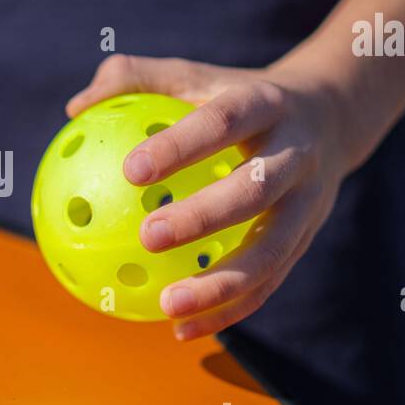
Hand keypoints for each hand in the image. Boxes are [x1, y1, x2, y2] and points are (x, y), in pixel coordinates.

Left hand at [66, 53, 356, 339]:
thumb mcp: (192, 75)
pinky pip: (270, 282)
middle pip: (256, 190)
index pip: (223, 121)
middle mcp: (296, 155)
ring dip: (221, 284)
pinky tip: (180, 329)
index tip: (130, 171)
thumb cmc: (232, 94)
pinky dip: (229, 310)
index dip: (181, 146)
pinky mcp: (308, 239)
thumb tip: (75, 108)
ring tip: (168, 306)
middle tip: (146, 238)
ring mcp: (309, 203)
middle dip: (203, 217)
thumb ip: (134, 79)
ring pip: (272, 251)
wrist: (330, 114)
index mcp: (265, 105)